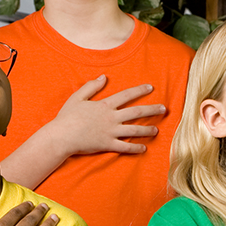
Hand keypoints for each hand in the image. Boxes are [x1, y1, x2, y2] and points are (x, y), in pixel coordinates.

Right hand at [45, 75, 165, 155]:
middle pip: (136, 112)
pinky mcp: (107, 145)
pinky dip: (135, 148)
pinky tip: (144, 148)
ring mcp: (110, 132)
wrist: (61, 136)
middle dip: (152, 110)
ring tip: (157, 130)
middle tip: (164, 109)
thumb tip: (103, 77)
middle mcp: (111, 118)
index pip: (126, 95)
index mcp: (105, 105)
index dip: (139, 90)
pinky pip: (125, 147)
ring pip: (134, 130)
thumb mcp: (77, 97)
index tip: (150, 88)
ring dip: (147, 130)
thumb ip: (91, 86)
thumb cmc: (67, 117)